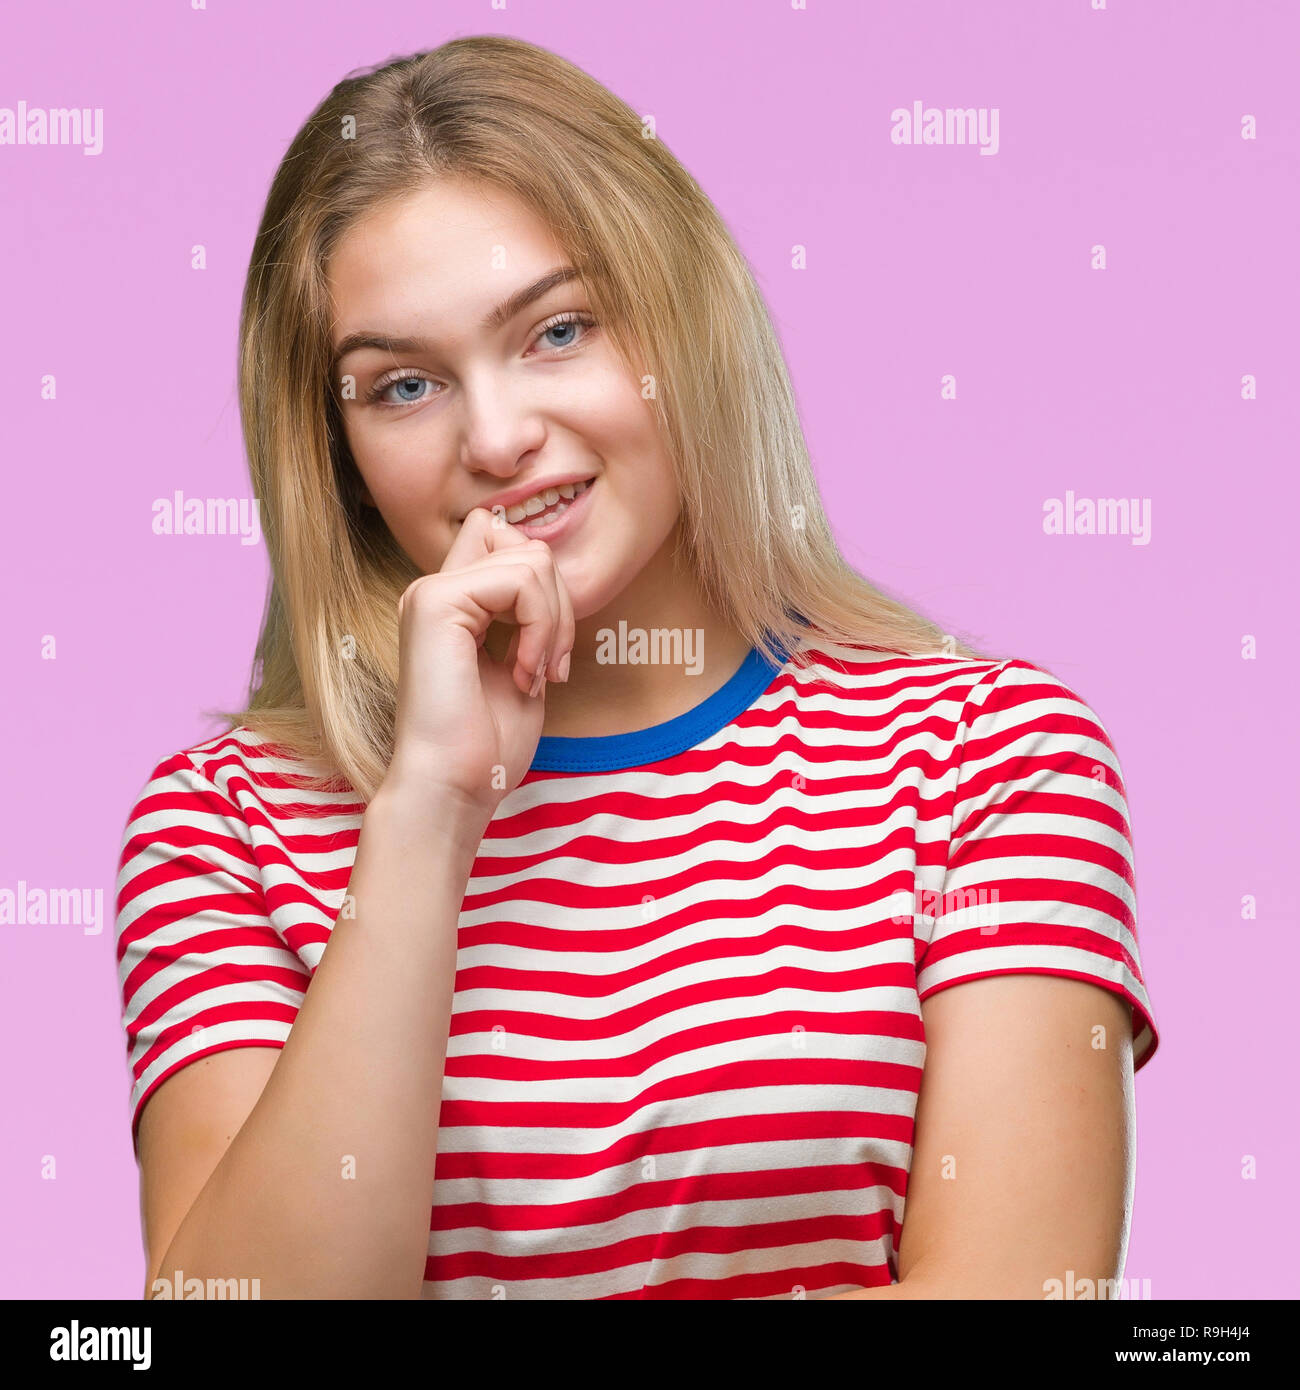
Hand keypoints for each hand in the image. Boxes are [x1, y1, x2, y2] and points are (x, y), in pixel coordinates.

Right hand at [383, 508, 575, 815]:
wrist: (452, 789)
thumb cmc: (485, 749)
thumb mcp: (521, 672)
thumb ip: (530, 623)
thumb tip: (556, 583)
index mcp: (451, 607)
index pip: (502, 541)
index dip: (541, 586)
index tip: (546, 651)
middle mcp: (434, 592)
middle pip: (524, 543)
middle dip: (558, 601)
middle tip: (551, 666)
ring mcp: (430, 593)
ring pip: (531, 557)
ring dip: (554, 620)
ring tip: (537, 674)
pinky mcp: (436, 603)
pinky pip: (521, 580)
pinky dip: (541, 628)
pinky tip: (525, 675)